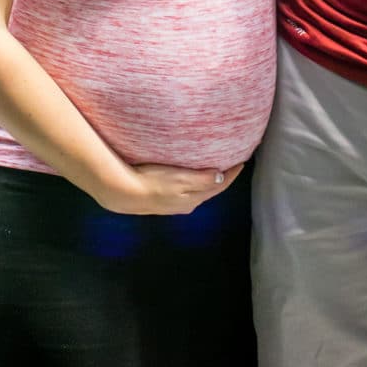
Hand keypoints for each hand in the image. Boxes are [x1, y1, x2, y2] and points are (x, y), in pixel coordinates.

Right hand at [95, 162, 242, 215]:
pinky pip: (186, 192)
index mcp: (193, 199)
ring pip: (198, 192)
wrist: (124, 193)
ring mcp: (174, 204)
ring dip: (208, 182)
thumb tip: (222, 176)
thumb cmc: (152, 182)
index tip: (242, 162)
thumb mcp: (180, 179)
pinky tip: (190, 179)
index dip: (231, 174)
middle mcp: (186, 204)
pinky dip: (195, 184)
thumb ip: (201, 179)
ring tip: (214, 169)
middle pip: (210, 190)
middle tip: (231, 164)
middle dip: (222, 178)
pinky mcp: (163, 200)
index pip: (218, 186)